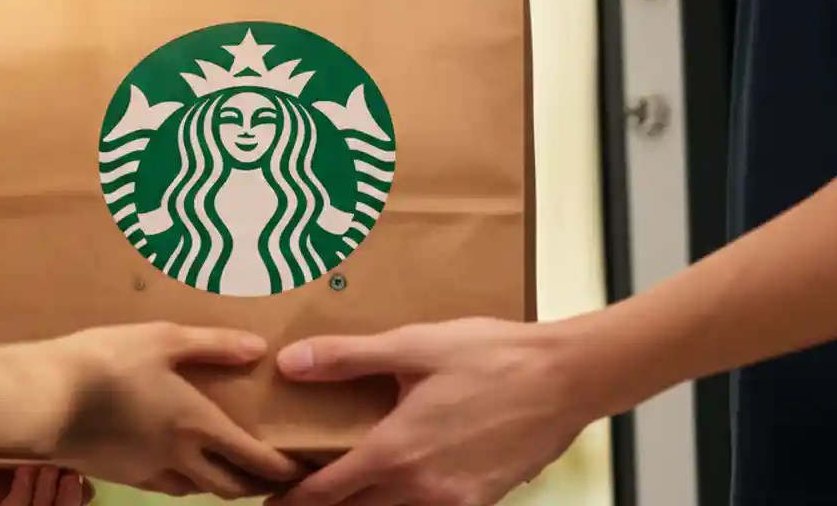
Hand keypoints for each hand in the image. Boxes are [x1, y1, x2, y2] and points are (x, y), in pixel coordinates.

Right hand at [0, 323, 300, 500]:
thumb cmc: (105, 361)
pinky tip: (181, 465)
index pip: (253, 459)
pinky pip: (165, 486)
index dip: (283, 468)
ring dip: (222, 486)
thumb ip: (213, 345)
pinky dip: (186, 481)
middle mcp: (178, 457)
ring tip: (235, 471)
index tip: (305, 469)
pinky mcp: (119, 474)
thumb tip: (260, 349)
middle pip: (230, 487)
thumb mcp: (163, 338)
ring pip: (197, 490)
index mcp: (197, 425)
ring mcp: (146, 471)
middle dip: (259, 486)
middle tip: (278, 477)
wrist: (41, 397)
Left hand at [270, 318, 597, 505]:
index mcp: (397, 450)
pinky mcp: (482, 501)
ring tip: (346, 487)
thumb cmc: (494, 356)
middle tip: (295, 497)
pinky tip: (402, 480)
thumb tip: (290, 363)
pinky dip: (405, 502)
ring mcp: (454, 501)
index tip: (268, 501)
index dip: (291, 501)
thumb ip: (348, 358)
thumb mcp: (415, 346)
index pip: (326, 493)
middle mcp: (422, 487)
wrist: (568, 377)